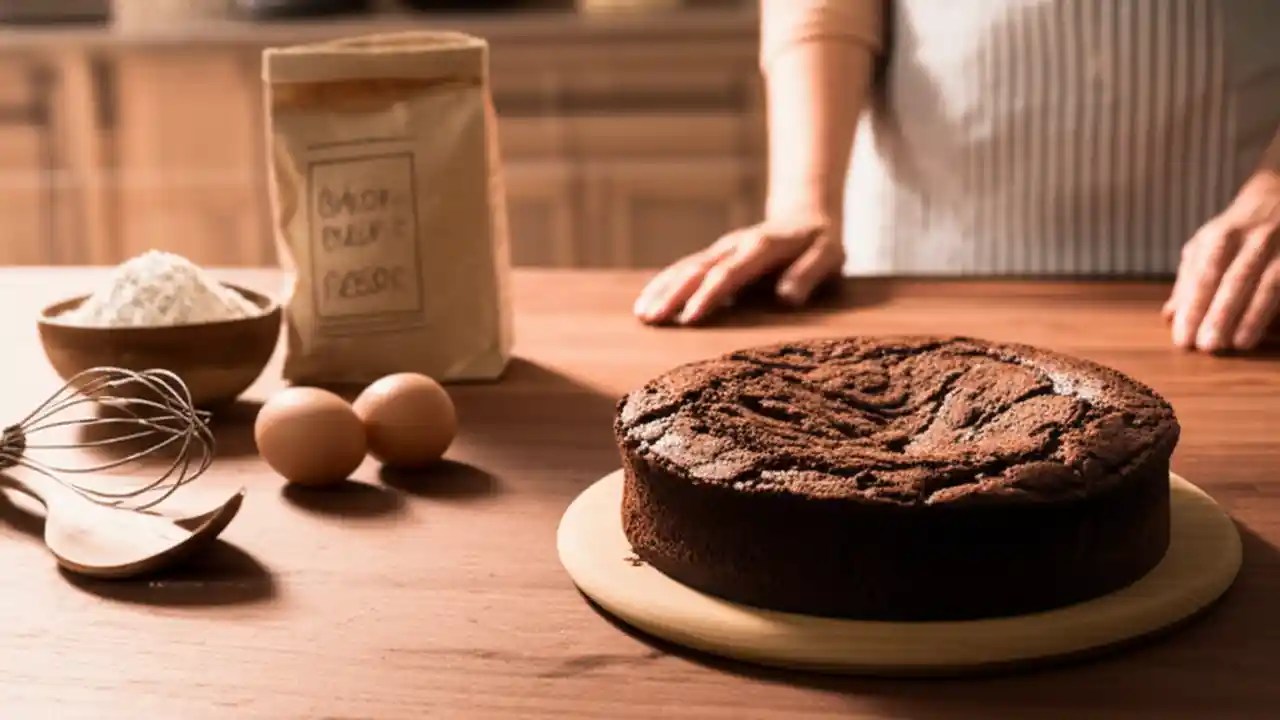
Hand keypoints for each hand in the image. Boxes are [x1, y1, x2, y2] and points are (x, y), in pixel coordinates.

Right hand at [633, 213, 842, 325]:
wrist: (806, 213)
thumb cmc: (820, 242)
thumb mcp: (829, 255)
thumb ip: (809, 273)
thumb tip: (788, 297)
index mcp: (762, 246)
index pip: (731, 273)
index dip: (709, 295)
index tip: (689, 317)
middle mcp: (735, 245)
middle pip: (699, 269)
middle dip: (674, 294)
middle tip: (652, 318)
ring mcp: (722, 250)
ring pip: (686, 267)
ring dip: (663, 289)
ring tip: (642, 314)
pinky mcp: (715, 256)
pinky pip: (685, 268)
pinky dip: (664, 283)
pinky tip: (646, 302)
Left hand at [1165, 170, 1279, 351]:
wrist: (1278, 197)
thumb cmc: (1235, 231)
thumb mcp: (1205, 245)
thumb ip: (1189, 280)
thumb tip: (1170, 316)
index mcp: (1221, 236)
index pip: (1204, 276)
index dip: (1193, 308)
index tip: (1183, 339)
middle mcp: (1254, 239)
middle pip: (1236, 279)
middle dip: (1220, 314)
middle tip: (1207, 347)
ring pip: (1269, 284)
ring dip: (1253, 316)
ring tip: (1238, 344)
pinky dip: (1277, 310)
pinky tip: (1270, 332)